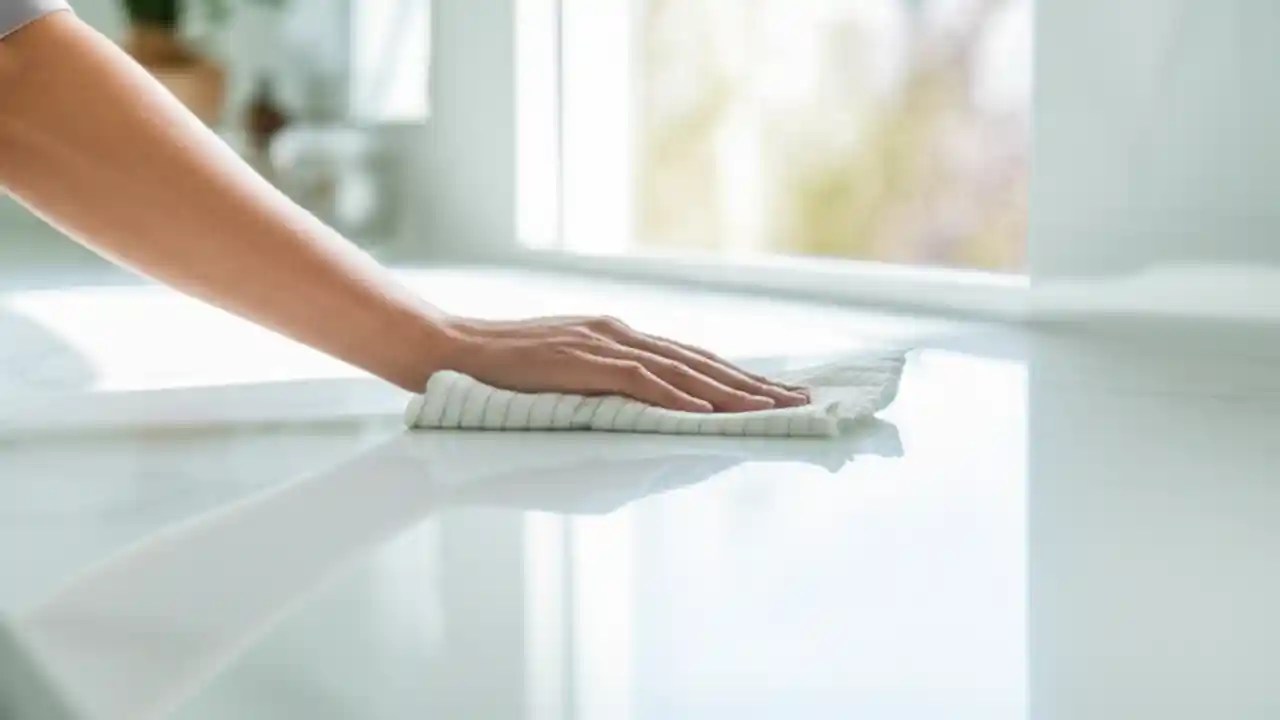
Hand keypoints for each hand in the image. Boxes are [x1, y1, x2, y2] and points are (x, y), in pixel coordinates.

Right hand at [436, 315, 808, 412]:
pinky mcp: (579, 359)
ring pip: (680, 368)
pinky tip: (706, 408)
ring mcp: (600, 343)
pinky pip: (638, 379)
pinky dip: (675, 394)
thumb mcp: (565, 373)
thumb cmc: (502, 371)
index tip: (778, 393)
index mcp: (616, 336)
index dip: (738, 377)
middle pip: (700, 360)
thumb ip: (604, 383)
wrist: (446, 349)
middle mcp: (618, 333)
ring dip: (729, 390)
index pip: (691, 359)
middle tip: (801, 400)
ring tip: (771, 408)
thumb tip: (645, 407)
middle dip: (754, 383)